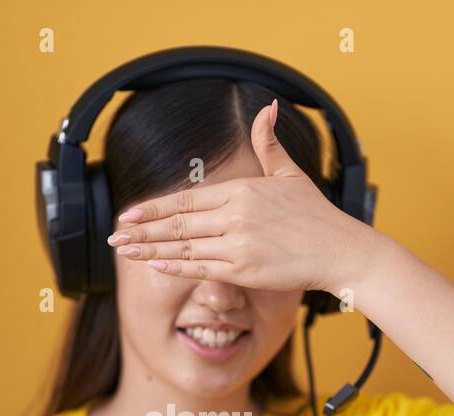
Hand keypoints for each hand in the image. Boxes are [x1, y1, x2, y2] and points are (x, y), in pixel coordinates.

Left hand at [106, 98, 375, 296]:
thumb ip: (268, 143)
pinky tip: (154, 265)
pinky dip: (175, 266)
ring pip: (183, 247)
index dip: (152, 208)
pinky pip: (200, 268)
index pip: (185, 199)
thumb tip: (267, 108)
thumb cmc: (315, 215)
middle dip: (141, 230)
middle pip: (177, 223)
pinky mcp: (243, 270)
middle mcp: (235, 216)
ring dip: (149, 250)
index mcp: (241, 190)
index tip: (128, 214)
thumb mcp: (289, 173)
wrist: (340, 250)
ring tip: (124, 253)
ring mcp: (237, 245)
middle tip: (114, 237)